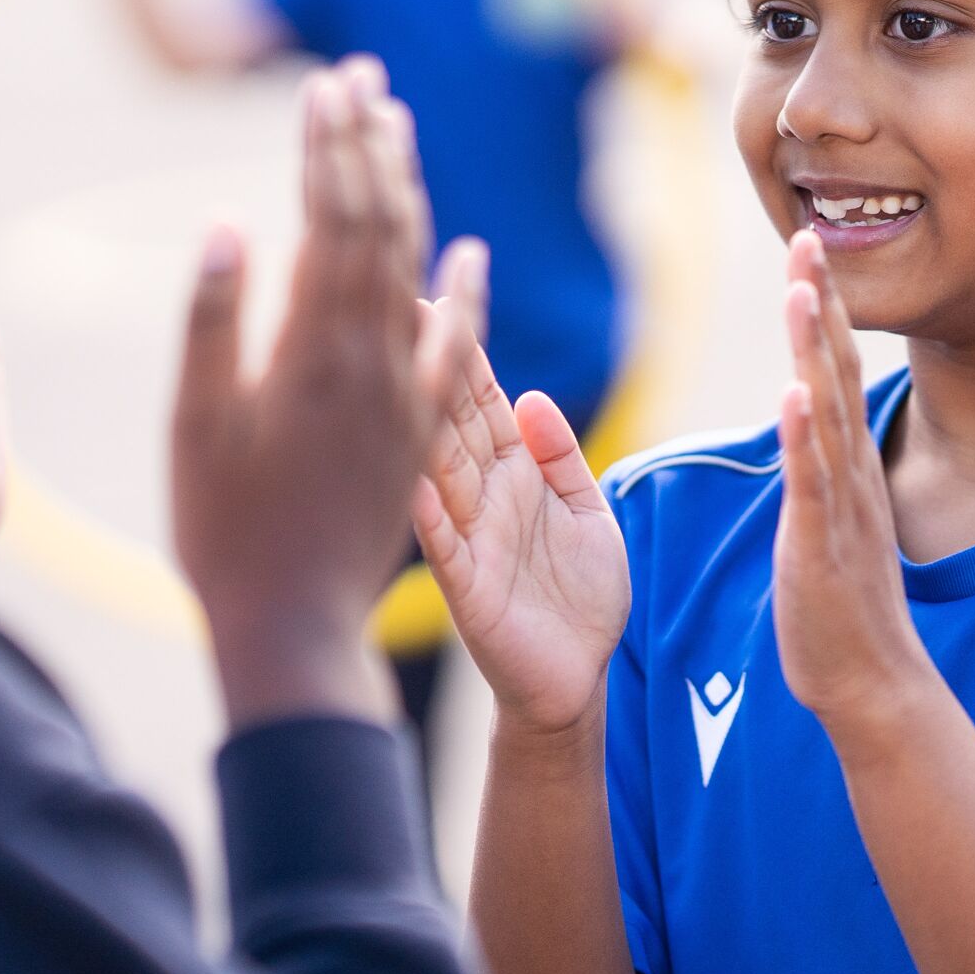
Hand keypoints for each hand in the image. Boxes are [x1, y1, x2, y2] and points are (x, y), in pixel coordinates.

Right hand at [171, 57, 465, 727]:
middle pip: (381, 227)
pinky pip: (453, 348)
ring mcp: (404, 394)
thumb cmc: (220, 528)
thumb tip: (227, 225)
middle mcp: (371, 359)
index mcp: (312, 348)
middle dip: (368, 145)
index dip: (329, 147)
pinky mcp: (420, 430)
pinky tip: (467, 252)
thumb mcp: (195, 424)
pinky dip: (460, 294)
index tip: (323, 83)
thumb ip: (213, 324)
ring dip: (407, 193)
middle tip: (359, 76)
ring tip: (397, 126)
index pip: (332, 219)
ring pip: (416, 269)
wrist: (291, 623)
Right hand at [413, 240, 630, 736]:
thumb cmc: (581, 599)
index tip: (439, 290)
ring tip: (388, 369)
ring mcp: (467, 537)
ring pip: (435, 467)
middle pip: (450, 418)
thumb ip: (562, 457)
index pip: (481, 397)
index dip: (463, 348)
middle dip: (426, 364)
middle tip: (395, 305)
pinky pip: (441, 541)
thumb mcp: (586, 513)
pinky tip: (406, 477)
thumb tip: (533, 397)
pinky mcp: (465, 585)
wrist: (577, 683)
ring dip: (413, 421)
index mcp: (513, 473)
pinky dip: (424, 509)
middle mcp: (481, 495)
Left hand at [770, 231, 939, 749]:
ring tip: (802, 290)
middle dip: (821, 302)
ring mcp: (841, 507)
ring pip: (827, 414)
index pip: (836, 371)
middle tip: (806, 236)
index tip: (808, 247)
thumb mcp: (831, 519)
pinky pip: (814, 485)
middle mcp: (850, 473)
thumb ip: (823, 469)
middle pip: (838, 372)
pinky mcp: (823, 547)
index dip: (823, 308)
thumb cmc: (842, 605)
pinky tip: (795, 396)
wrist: (870, 682)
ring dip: (815, 349)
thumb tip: (810, 422)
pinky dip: (806, 439)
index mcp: (846, 466)